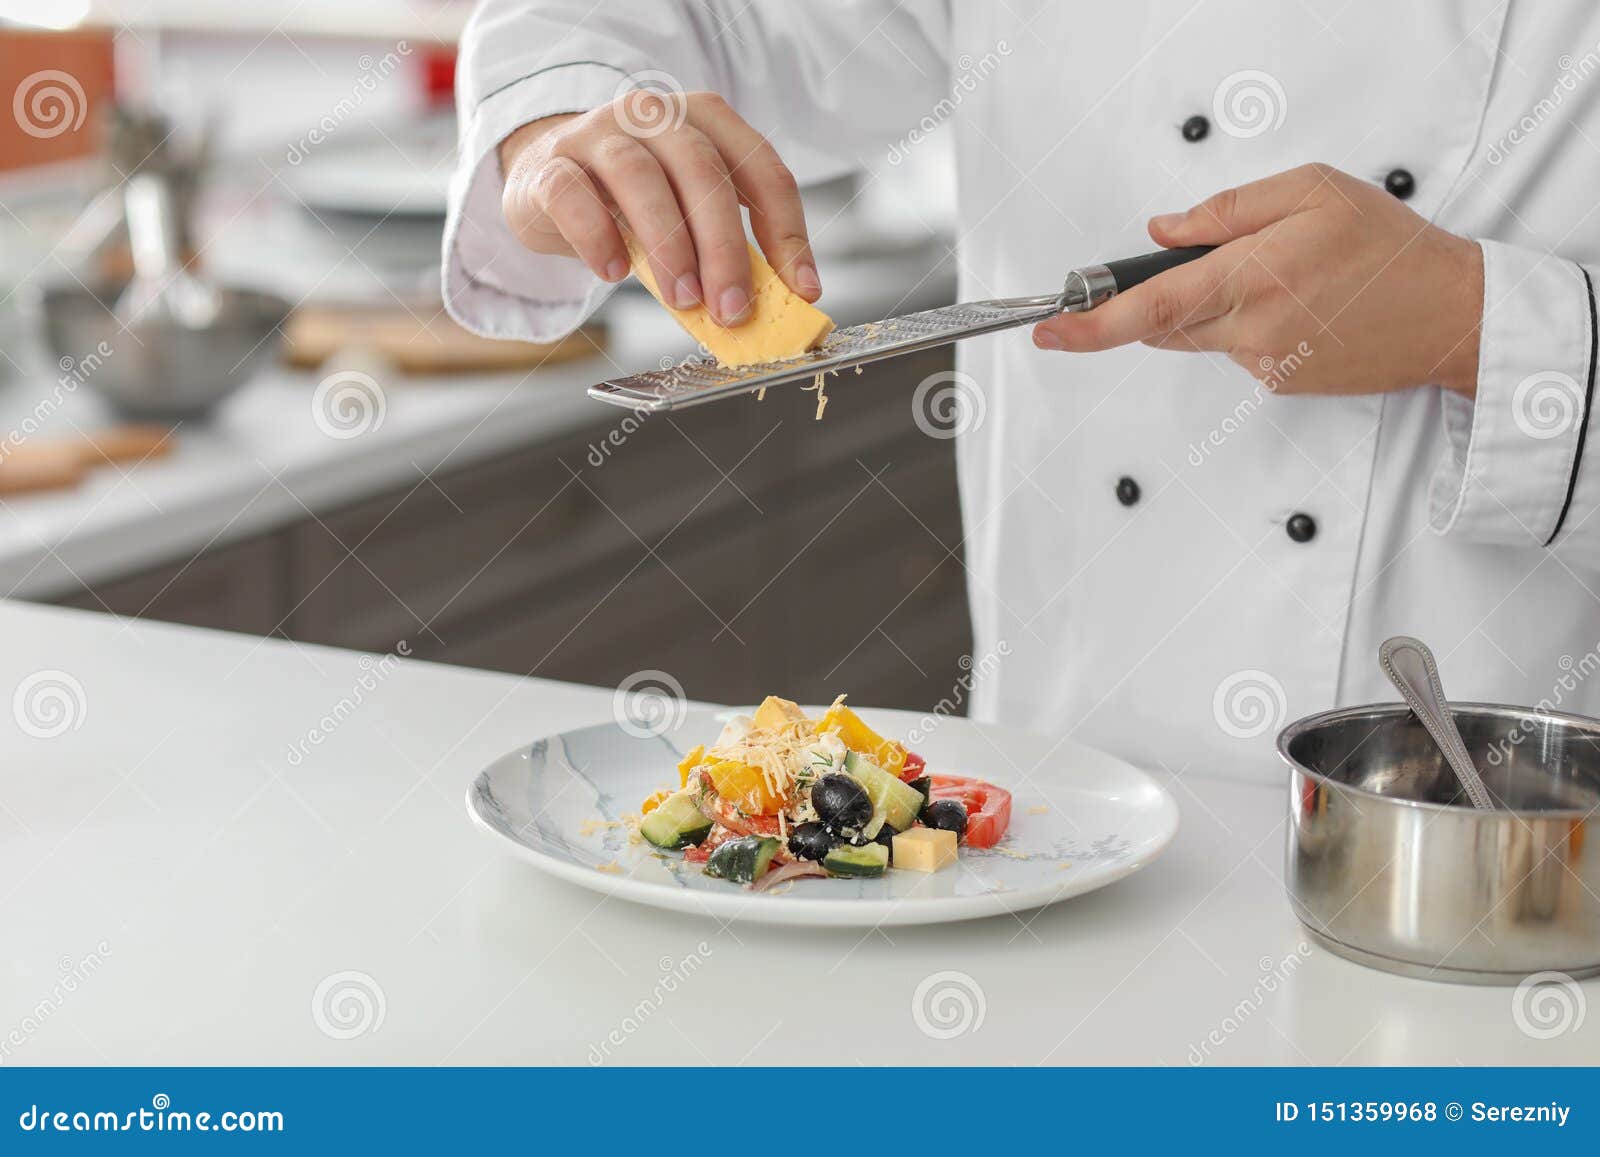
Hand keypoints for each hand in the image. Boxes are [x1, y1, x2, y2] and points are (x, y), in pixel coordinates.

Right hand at [498, 91, 817, 327]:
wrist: (548, 178)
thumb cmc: (632, 202)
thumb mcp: (685, 212)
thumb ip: (718, 243)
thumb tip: (756, 306)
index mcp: (705, 119)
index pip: (760, 168)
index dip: (787, 232)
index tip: (801, 289)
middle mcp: (654, 115)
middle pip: (702, 171)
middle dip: (724, 247)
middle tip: (732, 308)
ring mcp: (598, 134)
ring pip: (640, 177)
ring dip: (669, 246)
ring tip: (682, 298)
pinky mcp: (550, 166)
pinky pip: (573, 196)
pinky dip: (597, 237)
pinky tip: (614, 272)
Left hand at [1032, 163, 1483, 396]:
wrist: (1451, 314)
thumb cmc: (1389, 249)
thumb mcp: (1312, 191)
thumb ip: (1228, 210)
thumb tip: (1163, 230)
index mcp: (1252, 277)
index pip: (1149, 309)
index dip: (1090, 326)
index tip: (1048, 334)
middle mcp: (1250, 329)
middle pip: (1165, 323)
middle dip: (1164, 295)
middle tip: (1222, 263)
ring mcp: (1263, 363)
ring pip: (1200, 335)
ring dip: (1215, 305)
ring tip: (1284, 277)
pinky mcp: (1278, 382)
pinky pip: (1235, 349)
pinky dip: (1248, 324)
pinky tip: (1301, 305)